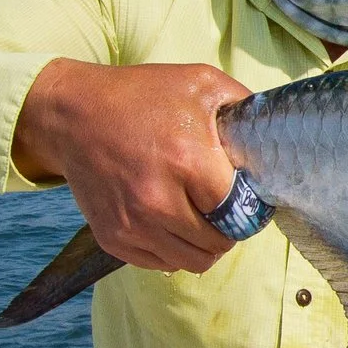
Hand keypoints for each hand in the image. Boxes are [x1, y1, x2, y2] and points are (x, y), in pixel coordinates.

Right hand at [12, 60, 252, 272]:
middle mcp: (158, 200)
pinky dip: (172, 250)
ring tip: (199, 218)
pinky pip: (160, 264)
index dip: (250, 207)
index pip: (239, 212)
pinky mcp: (112, 237)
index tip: (246, 196)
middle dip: (228, 228)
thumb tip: (274, 130)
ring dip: (203, 245)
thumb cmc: (141, 96)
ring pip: (192, 262)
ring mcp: (132, 223)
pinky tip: (170, 222)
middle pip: (218, 244)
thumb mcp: (200, 83)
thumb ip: (244, 104)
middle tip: (222, 208)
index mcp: (187, 161)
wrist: (72, 114)